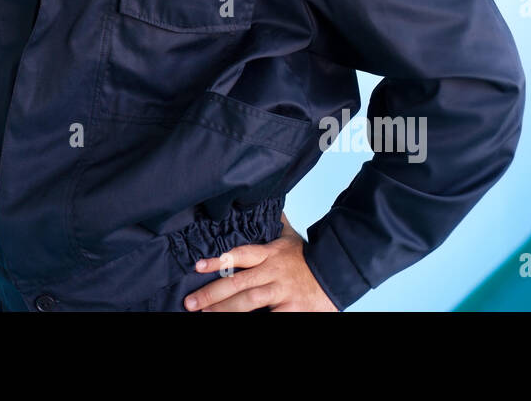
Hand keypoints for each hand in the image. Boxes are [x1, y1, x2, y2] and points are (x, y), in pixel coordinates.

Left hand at [184, 213, 339, 311]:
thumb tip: (267, 207)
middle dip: (212, 293)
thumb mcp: (290, 238)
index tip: (198, 266)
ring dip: (225, 309)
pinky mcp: (293, 309)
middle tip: (190, 302)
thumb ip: (275, 226)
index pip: (239, 254)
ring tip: (204, 315)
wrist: (339, 273)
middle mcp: (273, 271)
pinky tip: (237, 323)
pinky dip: (254, 320)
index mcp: (270, 254)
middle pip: (238, 282)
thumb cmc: (309, 258)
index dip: (218, 260)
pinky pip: (270, 317)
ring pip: (249, 301)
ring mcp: (282, 291)